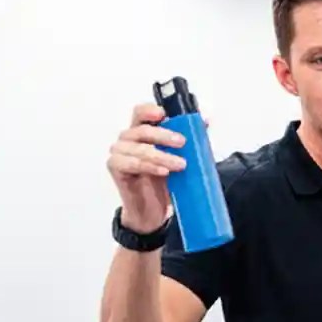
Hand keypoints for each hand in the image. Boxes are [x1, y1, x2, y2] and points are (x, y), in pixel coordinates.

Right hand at [107, 104, 187, 232]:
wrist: (153, 211)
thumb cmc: (164, 181)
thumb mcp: (180, 157)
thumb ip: (191, 137)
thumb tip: (206, 119)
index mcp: (141, 131)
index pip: (140, 112)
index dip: (150, 110)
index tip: (164, 113)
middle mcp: (127, 139)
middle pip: (142, 130)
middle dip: (164, 135)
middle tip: (182, 142)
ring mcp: (119, 152)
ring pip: (140, 149)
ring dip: (162, 156)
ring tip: (180, 165)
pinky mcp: (115, 168)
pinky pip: (132, 164)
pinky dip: (149, 166)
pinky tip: (162, 171)